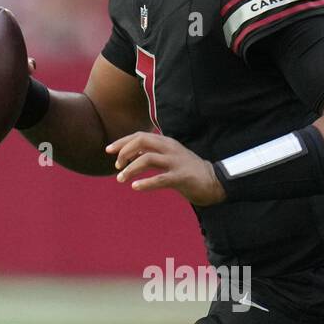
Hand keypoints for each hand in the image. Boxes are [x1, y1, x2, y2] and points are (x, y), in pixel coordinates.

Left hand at [106, 131, 225, 205]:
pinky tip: (135, 187)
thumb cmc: (188, 171)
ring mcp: (176, 162)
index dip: (122, 142)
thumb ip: (152, 153)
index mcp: (166, 142)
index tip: (108, 150)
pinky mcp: (181, 177)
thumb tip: (130, 155)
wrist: (215, 182)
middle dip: (124, 151)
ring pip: (147, 159)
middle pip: (141, 141)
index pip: (140, 135)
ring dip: (130, 168)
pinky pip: (160, 179)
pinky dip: (145, 183)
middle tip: (116, 165)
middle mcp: (170, 148)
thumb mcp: (169, 157)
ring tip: (120, 179)